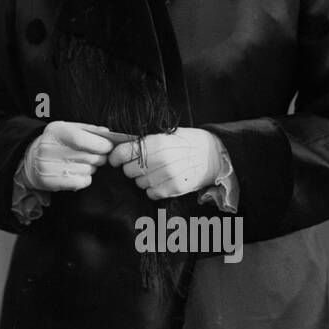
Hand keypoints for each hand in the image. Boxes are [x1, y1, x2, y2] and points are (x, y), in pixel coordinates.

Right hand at [21, 121, 116, 191]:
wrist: (32, 159)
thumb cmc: (57, 143)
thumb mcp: (69, 129)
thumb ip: (88, 130)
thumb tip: (108, 133)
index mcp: (55, 131)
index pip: (80, 139)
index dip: (99, 144)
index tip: (109, 146)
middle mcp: (48, 148)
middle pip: (87, 156)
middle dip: (100, 157)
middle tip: (99, 156)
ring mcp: (47, 166)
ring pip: (86, 170)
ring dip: (92, 168)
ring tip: (84, 164)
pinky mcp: (49, 181)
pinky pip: (80, 182)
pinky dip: (86, 179)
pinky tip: (80, 173)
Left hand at [107, 128, 225, 199]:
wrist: (213, 155)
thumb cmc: (186, 142)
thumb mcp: (165, 135)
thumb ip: (144, 142)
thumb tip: (118, 147)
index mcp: (155, 143)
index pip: (123, 153)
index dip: (115, 157)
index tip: (115, 160)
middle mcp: (160, 160)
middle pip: (128, 171)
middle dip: (131, 168)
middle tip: (142, 164)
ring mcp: (168, 176)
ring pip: (139, 183)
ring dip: (143, 179)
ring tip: (156, 172)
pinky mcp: (174, 189)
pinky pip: (151, 193)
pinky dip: (153, 189)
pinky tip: (162, 181)